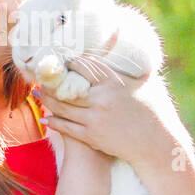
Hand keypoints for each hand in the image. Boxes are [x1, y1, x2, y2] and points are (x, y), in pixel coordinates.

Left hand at [36, 59, 178, 169]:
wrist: (155, 143)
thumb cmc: (154, 110)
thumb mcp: (144, 83)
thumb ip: (130, 68)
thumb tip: (127, 50)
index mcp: (113, 82)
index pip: (82, 66)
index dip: (68, 62)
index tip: (60, 59)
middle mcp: (101, 99)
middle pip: (66, 87)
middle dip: (50, 82)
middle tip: (39, 77)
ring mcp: (95, 119)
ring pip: (62, 107)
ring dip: (47, 100)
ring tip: (38, 94)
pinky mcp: (92, 136)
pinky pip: (66, 127)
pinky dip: (54, 122)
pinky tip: (45, 118)